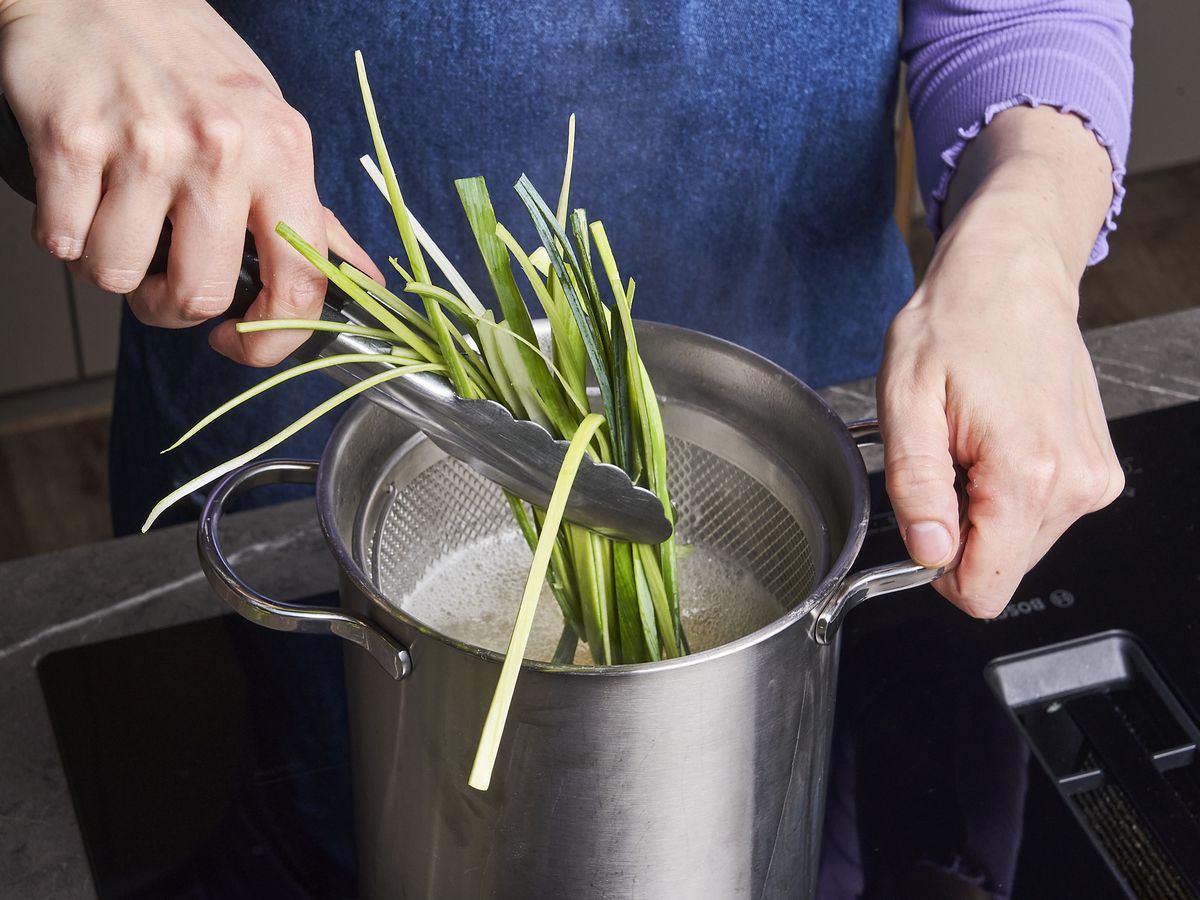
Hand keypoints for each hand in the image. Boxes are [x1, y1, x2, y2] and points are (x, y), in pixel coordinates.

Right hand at [0, 0, 380, 364]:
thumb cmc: (187, 61)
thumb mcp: (270, 126)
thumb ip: (307, 210)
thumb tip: (358, 280)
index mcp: (282, 152)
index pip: (302, 280)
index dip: (272, 339)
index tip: (240, 344)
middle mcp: (223, 149)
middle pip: (198, 294)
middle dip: (171, 306)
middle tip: (161, 274)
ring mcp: (147, 144)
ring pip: (120, 276)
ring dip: (111, 266)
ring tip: (118, 219)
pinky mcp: (74, 138)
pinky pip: (62, 242)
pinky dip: (63, 234)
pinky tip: (82, 195)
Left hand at [879, 106, 1123, 616]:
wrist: (1012, 270)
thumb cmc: (955, 322)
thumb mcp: (905, 400)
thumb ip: (916, 487)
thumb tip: (930, 553)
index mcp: (1026, 473)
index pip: (986, 588)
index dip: (939, 569)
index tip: (923, 519)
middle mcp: (1074, 483)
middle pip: (1001, 566)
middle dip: (960, 526)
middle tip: (945, 455)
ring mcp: (1093, 477)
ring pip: (1019, 543)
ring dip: (982, 505)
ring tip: (970, 438)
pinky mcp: (1097, 469)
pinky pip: (1039, 514)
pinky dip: (1007, 489)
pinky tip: (995, 437)